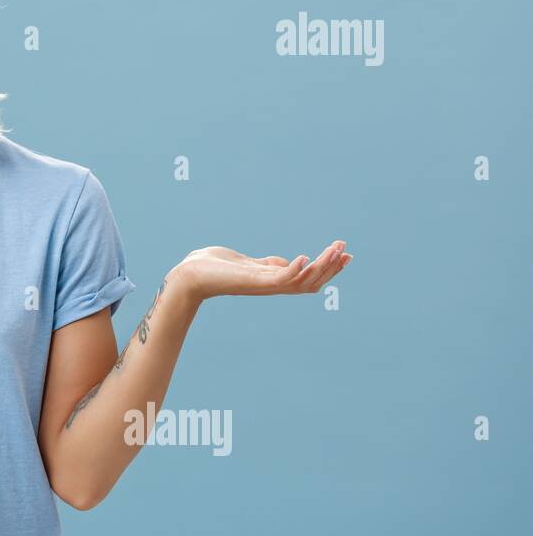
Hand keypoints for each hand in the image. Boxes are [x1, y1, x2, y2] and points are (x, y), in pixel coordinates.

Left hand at [173, 240, 352, 301]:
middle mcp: (272, 286)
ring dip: (321, 266)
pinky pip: (280, 278)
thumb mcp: (248, 264)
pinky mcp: (253, 280)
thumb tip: (286, 263)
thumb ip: (267, 265)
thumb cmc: (214, 269)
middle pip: (311, 281)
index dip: (328, 268)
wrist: (189, 275)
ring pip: (301, 281)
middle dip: (331, 267)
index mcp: (273, 281)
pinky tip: (306, 257)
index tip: (345, 253)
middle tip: (347, 251)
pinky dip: (295, 270)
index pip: (309, 278)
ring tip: (335, 249)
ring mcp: (263, 284)